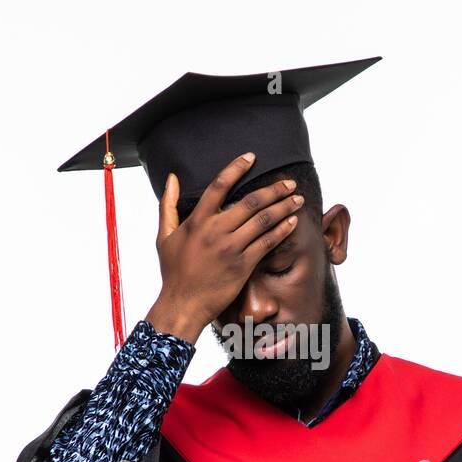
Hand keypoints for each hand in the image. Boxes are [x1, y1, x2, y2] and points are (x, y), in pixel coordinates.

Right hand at [146, 152, 302, 342]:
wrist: (183, 304)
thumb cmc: (173, 271)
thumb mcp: (164, 236)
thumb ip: (168, 205)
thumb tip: (171, 178)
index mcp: (197, 221)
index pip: (219, 186)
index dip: (236, 168)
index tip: (251, 157)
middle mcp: (215, 231)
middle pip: (251, 201)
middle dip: (274, 189)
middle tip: (289, 183)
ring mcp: (231, 248)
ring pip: (263, 220)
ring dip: (284, 206)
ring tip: (297, 198)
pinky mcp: (243, 265)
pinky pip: (268, 243)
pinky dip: (282, 230)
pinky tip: (292, 222)